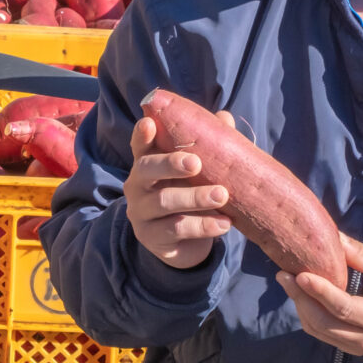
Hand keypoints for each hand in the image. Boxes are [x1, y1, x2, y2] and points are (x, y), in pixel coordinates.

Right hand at [124, 112, 236, 270]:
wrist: (185, 244)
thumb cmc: (189, 196)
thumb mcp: (197, 173)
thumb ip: (208, 146)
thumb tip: (225, 118)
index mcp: (147, 165)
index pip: (140, 146)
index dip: (142, 135)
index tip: (149, 123)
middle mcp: (137, 186)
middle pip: (146, 170)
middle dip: (170, 164)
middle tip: (196, 163)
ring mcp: (141, 213)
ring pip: (164, 201)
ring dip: (195, 197)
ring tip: (222, 195)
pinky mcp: (151, 237)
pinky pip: (176, 229)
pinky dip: (203, 225)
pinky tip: (224, 224)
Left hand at [277, 234, 362, 356]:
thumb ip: (362, 255)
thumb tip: (333, 238)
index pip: (345, 308)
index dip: (321, 292)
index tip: (300, 275)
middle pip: (325, 323)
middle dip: (301, 298)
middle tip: (284, 275)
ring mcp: (357, 348)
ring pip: (318, 330)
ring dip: (300, 305)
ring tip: (288, 281)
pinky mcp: (348, 348)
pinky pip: (321, 333)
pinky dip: (307, 314)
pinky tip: (301, 295)